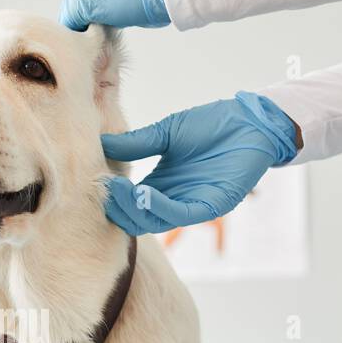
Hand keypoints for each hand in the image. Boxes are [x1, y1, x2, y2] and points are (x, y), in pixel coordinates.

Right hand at [102, 92, 299, 234]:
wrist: (249, 121)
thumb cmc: (212, 125)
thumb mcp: (167, 133)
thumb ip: (136, 143)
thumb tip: (98, 145)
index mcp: (160, 185)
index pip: (127, 203)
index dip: (109, 196)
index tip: (92, 179)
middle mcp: (172, 200)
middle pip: (135, 219)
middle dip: (115, 207)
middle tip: (100, 188)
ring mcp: (191, 205)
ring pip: (153, 221)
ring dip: (132, 208)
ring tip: (115, 190)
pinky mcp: (211, 207)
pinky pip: (179, 215)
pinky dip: (158, 207)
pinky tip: (142, 193)